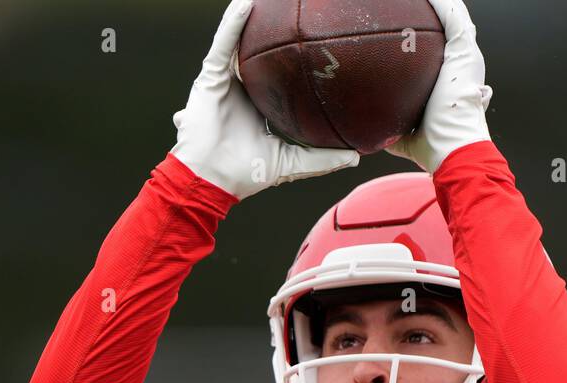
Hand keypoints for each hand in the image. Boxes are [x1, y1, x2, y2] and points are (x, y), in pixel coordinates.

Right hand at [170, 0, 360, 200]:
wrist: (213, 180)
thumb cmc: (245, 174)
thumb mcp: (291, 163)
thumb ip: (321, 159)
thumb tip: (356, 157)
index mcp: (258, 104)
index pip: (277, 75)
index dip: (292, 59)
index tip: (314, 44)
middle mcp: (242, 89)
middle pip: (259, 53)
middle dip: (271, 31)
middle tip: (293, 10)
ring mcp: (225, 82)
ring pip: (240, 42)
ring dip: (250, 17)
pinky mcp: (210, 79)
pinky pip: (223, 46)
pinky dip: (232, 25)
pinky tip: (245, 4)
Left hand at [387, 0, 493, 173]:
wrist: (452, 150)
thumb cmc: (433, 148)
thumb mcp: (405, 135)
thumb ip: (392, 128)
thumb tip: (371, 133)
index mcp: (451, 82)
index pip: (441, 53)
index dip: (427, 41)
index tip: (407, 30)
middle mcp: (462, 66)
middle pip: (448, 31)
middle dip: (430, 15)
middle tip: (409, 4)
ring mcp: (466, 58)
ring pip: (454, 19)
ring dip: (438, 3)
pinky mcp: (466, 53)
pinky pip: (455, 17)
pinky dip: (443, 3)